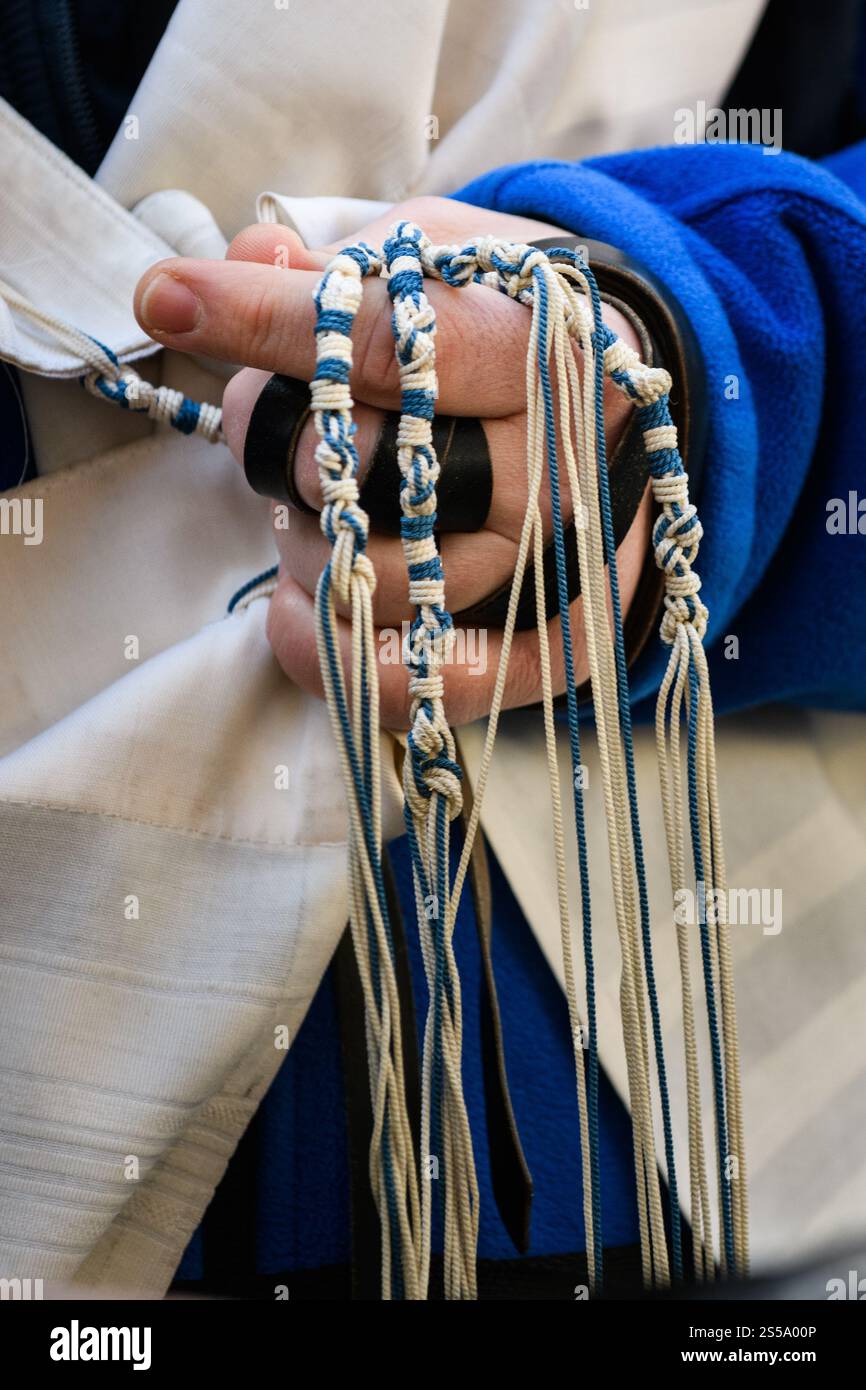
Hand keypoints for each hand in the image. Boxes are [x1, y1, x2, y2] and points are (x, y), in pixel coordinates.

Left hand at [134, 196, 651, 727]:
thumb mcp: (449, 263)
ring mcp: (558, 570)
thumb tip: (251, 255)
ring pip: (377, 579)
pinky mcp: (552, 649)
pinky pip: (421, 683)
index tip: (169, 301)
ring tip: (313, 510)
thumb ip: (352, 262)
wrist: (623, 421)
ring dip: (304, 545)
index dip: (268, 322)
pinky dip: (332, 655)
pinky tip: (293, 611)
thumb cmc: (516, 335)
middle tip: (277, 428)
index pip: (392, 343)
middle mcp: (563, 465)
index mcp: (548, 347)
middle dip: (284, 444)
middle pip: (371, 468)